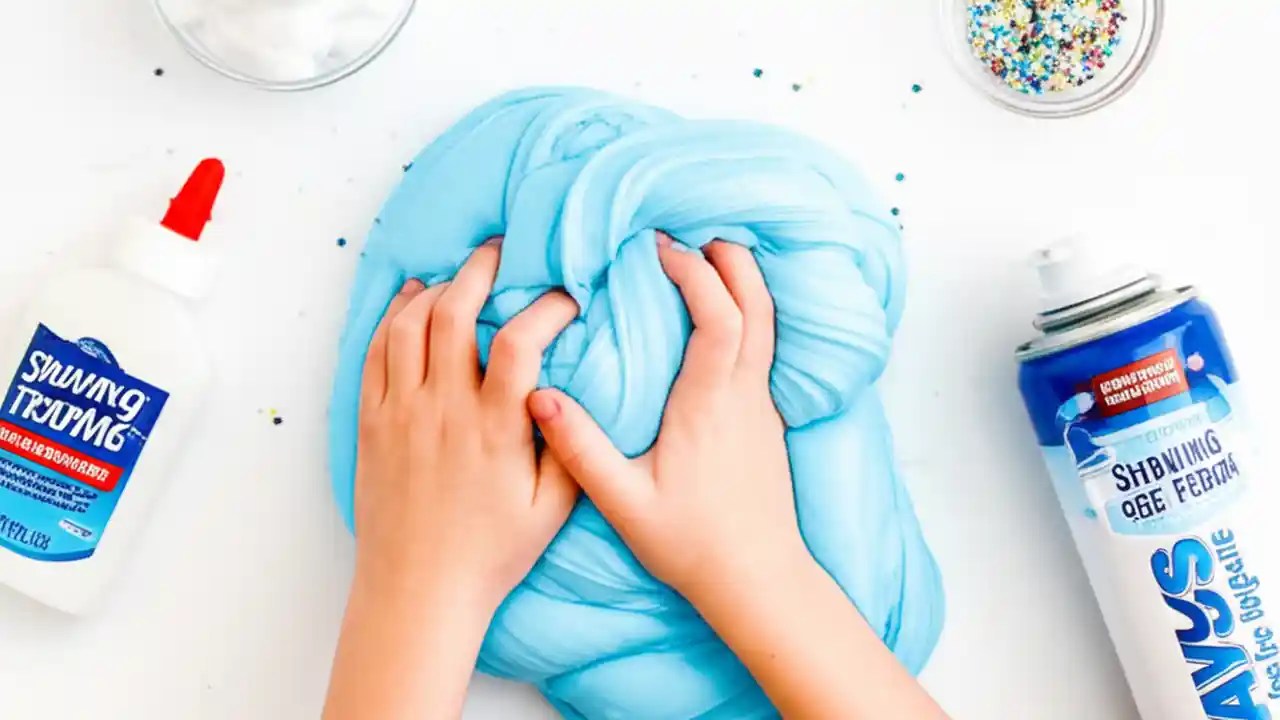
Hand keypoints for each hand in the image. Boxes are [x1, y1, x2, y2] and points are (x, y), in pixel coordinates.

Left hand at [353, 240, 578, 608]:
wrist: (418, 592)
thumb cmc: (489, 554)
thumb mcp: (551, 509)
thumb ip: (568, 447)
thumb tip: (567, 392)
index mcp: (495, 428)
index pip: (522, 340)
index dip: (547, 306)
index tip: (563, 299)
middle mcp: (444, 409)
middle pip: (456, 311)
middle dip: (480, 269)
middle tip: (499, 253)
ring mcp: (401, 413)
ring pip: (408, 324)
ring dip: (434, 289)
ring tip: (455, 276)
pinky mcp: (371, 424)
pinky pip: (373, 354)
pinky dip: (390, 319)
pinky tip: (408, 303)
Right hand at [528, 235, 804, 598]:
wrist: (758, 580)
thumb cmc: (692, 546)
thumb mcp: (625, 504)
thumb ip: (581, 450)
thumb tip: (538, 396)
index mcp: (709, 406)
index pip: (718, 317)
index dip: (693, 273)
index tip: (656, 249)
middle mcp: (744, 396)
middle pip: (756, 305)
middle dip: (728, 259)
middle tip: (689, 230)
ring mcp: (760, 405)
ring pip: (767, 323)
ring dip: (743, 281)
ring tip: (706, 255)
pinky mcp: (765, 419)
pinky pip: (763, 346)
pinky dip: (746, 312)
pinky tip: (718, 314)